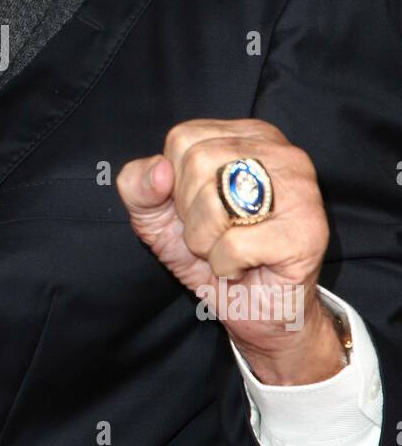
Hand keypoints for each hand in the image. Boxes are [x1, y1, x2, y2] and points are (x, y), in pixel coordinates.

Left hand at [115, 118, 345, 384]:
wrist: (257, 310)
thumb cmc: (212, 254)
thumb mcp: (158, 215)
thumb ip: (138, 185)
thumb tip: (158, 171)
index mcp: (249, 135)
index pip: (183, 138)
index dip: (175, 184)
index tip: (197, 209)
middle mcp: (281, 152)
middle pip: (198, 163)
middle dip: (191, 213)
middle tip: (214, 234)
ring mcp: (301, 189)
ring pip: (215, 200)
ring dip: (206, 242)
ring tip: (229, 250)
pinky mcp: (307, 231)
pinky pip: (234, 244)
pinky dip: (226, 266)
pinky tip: (246, 267)